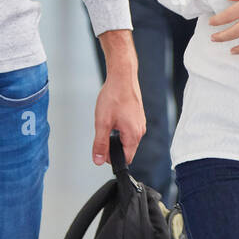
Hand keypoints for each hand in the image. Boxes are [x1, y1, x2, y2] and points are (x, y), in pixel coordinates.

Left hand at [92, 31, 145, 166]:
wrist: (122, 77)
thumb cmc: (114, 96)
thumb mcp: (102, 123)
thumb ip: (100, 144)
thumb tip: (98, 160)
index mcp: (133, 135)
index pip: (126, 159)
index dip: (112, 159)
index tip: (101, 150)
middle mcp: (140, 130)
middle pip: (127, 150)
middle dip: (113, 147)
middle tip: (102, 133)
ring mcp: (140, 123)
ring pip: (127, 139)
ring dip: (116, 137)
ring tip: (107, 123)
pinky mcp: (138, 116)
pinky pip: (129, 130)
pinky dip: (120, 129)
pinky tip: (113, 117)